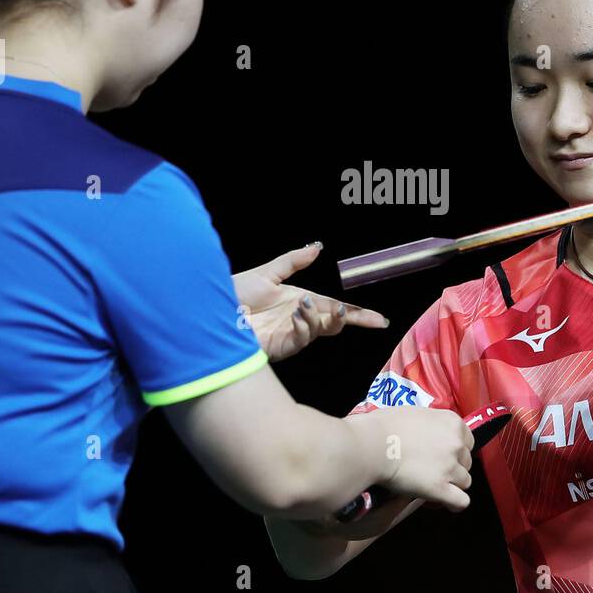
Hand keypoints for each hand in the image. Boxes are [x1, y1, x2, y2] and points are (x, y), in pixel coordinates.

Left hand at [233, 243, 388, 361]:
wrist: (212, 310)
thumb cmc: (235, 294)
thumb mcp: (267, 272)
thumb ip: (293, 261)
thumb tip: (317, 247)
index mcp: (300, 303)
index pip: (335, 310)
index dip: (358, 315)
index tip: (380, 320)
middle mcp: (299, 320)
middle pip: (335, 324)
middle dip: (350, 318)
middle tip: (355, 314)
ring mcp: (291, 334)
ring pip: (322, 330)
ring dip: (321, 317)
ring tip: (305, 304)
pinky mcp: (280, 346)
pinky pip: (303, 337)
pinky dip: (306, 324)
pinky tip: (297, 313)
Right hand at [368, 406, 473, 511]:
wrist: (372, 444)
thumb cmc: (384, 426)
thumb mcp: (414, 413)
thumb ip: (430, 425)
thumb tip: (427, 433)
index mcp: (452, 423)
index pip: (468, 442)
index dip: (455, 451)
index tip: (442, 455)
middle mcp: (456, 444)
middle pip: (466, 462)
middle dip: (453, 467)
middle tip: (432, 470)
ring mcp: (450, 467)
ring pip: (465, 482)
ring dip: (451, 484)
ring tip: (432, 485)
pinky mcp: (440, 488)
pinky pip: (461, 502)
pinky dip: (453, 503)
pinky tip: (441, 502)